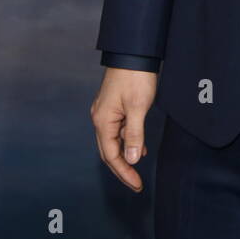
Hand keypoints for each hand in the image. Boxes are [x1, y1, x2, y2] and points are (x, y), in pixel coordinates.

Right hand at [90, 68, 157, 192]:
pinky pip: (118, 129)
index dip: (124, 173)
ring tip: (138, 167)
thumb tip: (131, 159)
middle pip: (109, 152)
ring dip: (125, 154)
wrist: (134, 52)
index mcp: (103, 121)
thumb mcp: (138, 108)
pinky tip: (139, 145)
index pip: (111, 156)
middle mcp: (100, 118)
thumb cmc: (136, 77)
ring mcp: (105, 111)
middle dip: (122, 169)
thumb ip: (135, 135)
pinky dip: (127, 140)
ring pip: (113, 141)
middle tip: (136, 183)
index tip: (137, 185)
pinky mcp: (112, 106)